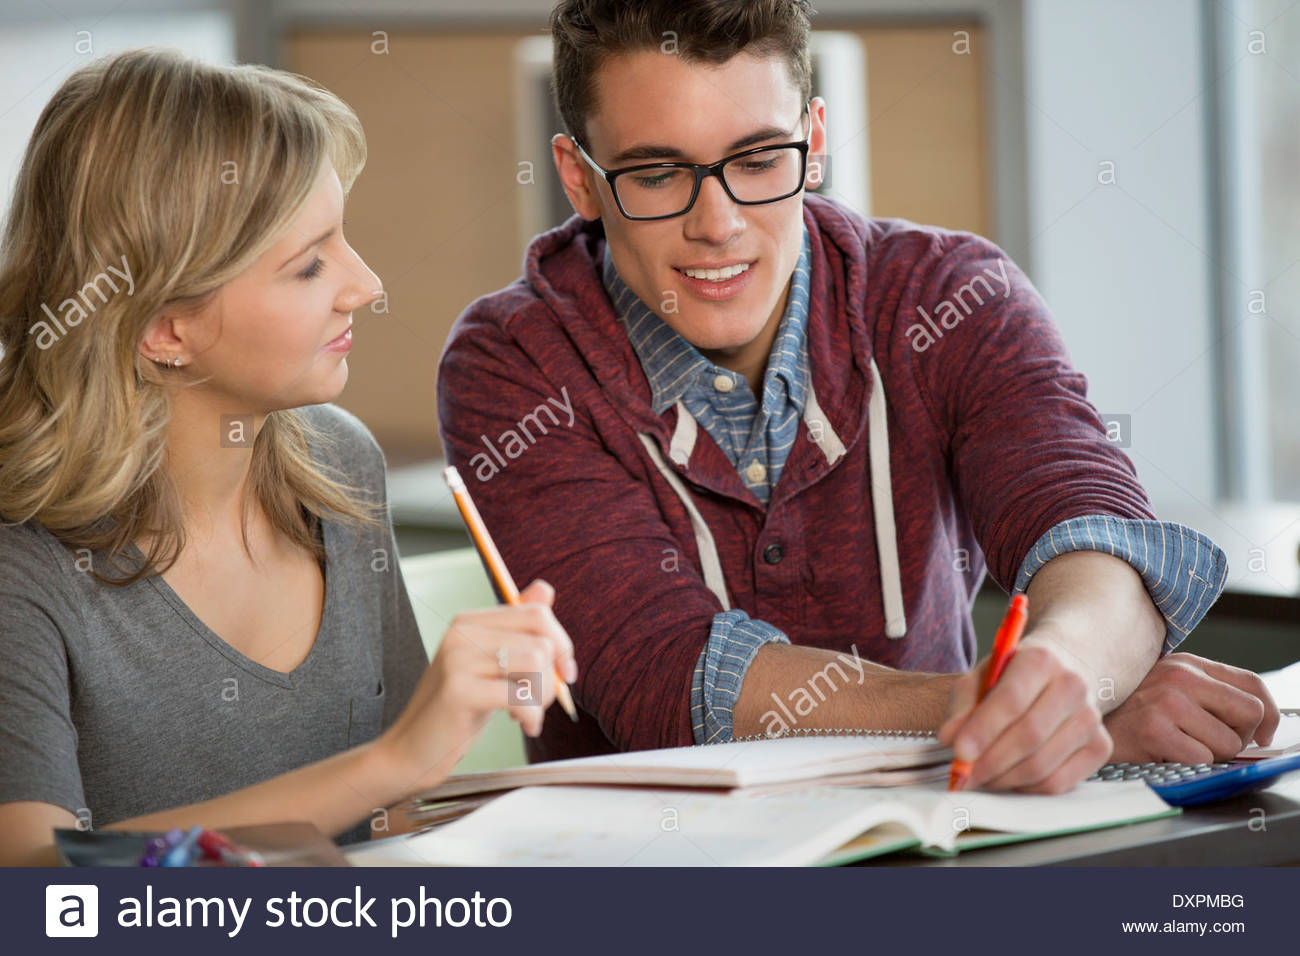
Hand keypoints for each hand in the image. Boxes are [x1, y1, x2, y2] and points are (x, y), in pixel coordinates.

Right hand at [377, 579, 577, 793]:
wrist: (411, 750)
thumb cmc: (458, 709)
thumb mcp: (490, 664)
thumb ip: (517, 629)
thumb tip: (545, 588)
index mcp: (470, 621)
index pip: (536, 613)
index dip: (562, 644)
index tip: (564, 674)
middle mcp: (462, 633)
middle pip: (542, 641)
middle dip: (553, 678)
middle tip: (540, 702)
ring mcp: (458, 660)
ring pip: (536, 664)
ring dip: (543, 698)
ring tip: (527, 714)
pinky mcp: (459, 691)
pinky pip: (520, 696)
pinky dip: (532, 716)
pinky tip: (523, 725)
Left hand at [937, 637, 1110, 793]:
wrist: (1065, 671)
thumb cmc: (1015, 676)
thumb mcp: (982, 677)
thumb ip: (963, 705)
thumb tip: (949, 738)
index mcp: (1040, 660)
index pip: (1011, 700)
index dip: (983, 731)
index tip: (959, 753)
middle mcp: (1072, 686)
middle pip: (1029, 736)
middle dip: (990, 762)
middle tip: (963, 776)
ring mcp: (1091, 718)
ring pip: (1043, 765)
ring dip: (1004, 779)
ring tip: (981, 777)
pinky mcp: (1100, 746)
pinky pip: (1060, 782)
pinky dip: (1027, 788)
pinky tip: (1009, 778)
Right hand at [1103, 652, 1278, 763]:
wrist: (1076, 719)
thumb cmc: (1127, 713)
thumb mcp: (1167, 690)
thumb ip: (1209, 698)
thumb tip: (1261, 727)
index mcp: (1186, 663)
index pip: (1252, 684)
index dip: (1268, 715)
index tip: (1260, 734)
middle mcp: (1179, 676)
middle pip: (1250, 713)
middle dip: (1238, 737)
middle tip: (1209, 742)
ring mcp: (1166, 701)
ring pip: (1228, 744)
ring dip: (1208, 755)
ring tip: (1175, 746)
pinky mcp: (1154, 729)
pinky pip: (1201, 759)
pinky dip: (1186, 764)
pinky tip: (1161, 753)